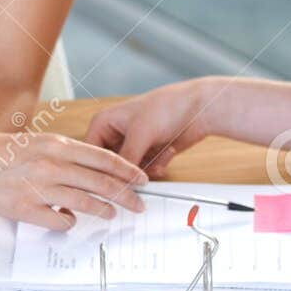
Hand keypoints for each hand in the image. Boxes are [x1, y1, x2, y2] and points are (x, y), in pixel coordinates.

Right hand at [0, 130, 146, 229]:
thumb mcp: (35, 143)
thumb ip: (62, 155)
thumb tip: (87, 172)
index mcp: (55, 145)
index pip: (102, 158)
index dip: (126, 170)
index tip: (141, 178)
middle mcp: (51, 164)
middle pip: (100, 182)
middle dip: (125, 195)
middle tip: (138, 204)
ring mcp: (39, 187)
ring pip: (85, 202)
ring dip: (103, 210)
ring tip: (112, 214)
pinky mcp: (26, 209)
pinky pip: (59, 221)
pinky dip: (69, 222)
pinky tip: (69, 220)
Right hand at [84, 79, 215, 176]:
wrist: (200, 108)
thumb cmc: (167, 107)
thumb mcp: (141, 134)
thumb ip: (126, 160)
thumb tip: (117, 184)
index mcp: (103, 123)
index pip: (90, 153)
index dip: (99, 169)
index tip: (112, 182)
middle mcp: (114, 134)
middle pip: (109, 166)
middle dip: (129, 170)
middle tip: (141, 175)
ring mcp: (132, 144)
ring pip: (128, 171)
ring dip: (147, 167)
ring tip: (161, 154)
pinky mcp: (147, 153)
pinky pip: (144, 171)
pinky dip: (157, 165)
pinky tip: (168, 151)